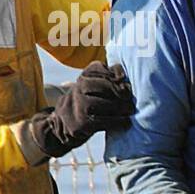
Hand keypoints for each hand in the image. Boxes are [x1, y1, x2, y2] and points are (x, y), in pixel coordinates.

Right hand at [16, 62, 135, 161]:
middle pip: (101, 85)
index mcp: (83, 77)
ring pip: (100, 103)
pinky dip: (117, 121)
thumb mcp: (95, 86)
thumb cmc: (89, 102)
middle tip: (130, 96)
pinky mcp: (80, 124)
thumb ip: (109, 78)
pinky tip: (126, 122)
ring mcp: (77, 106)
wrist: (63, 125)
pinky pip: (101, 121)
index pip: (98, 68)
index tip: (124, 79)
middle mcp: (77, 89)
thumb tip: (123, 76)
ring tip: (130, 109)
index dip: (115, 72)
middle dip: (118, 90)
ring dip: (119, 107)